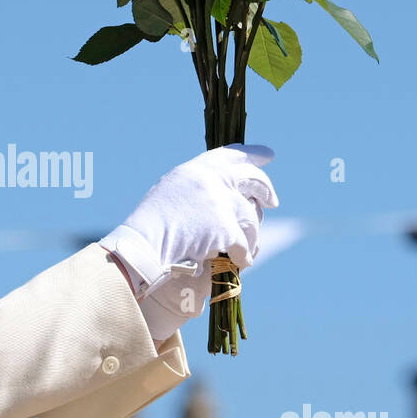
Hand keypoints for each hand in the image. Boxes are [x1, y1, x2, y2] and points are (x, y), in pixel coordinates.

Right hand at [99, 143, 279, 303]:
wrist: (142, 250)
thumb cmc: (149, 229)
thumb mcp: (171, 195)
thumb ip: (196, 188)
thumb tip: (221, 190)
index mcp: (194, 171)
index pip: (230, 155)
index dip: (252, 155)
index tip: (268, 156)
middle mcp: (210, 182)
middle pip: (251, 179)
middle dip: (265, 188)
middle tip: (274, 200)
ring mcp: (220, 205)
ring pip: (251, 217)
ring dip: (252, 234)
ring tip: (248, 247)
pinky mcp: (225, 230)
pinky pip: (244, 244)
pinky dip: (244, 256)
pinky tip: (241, 262)